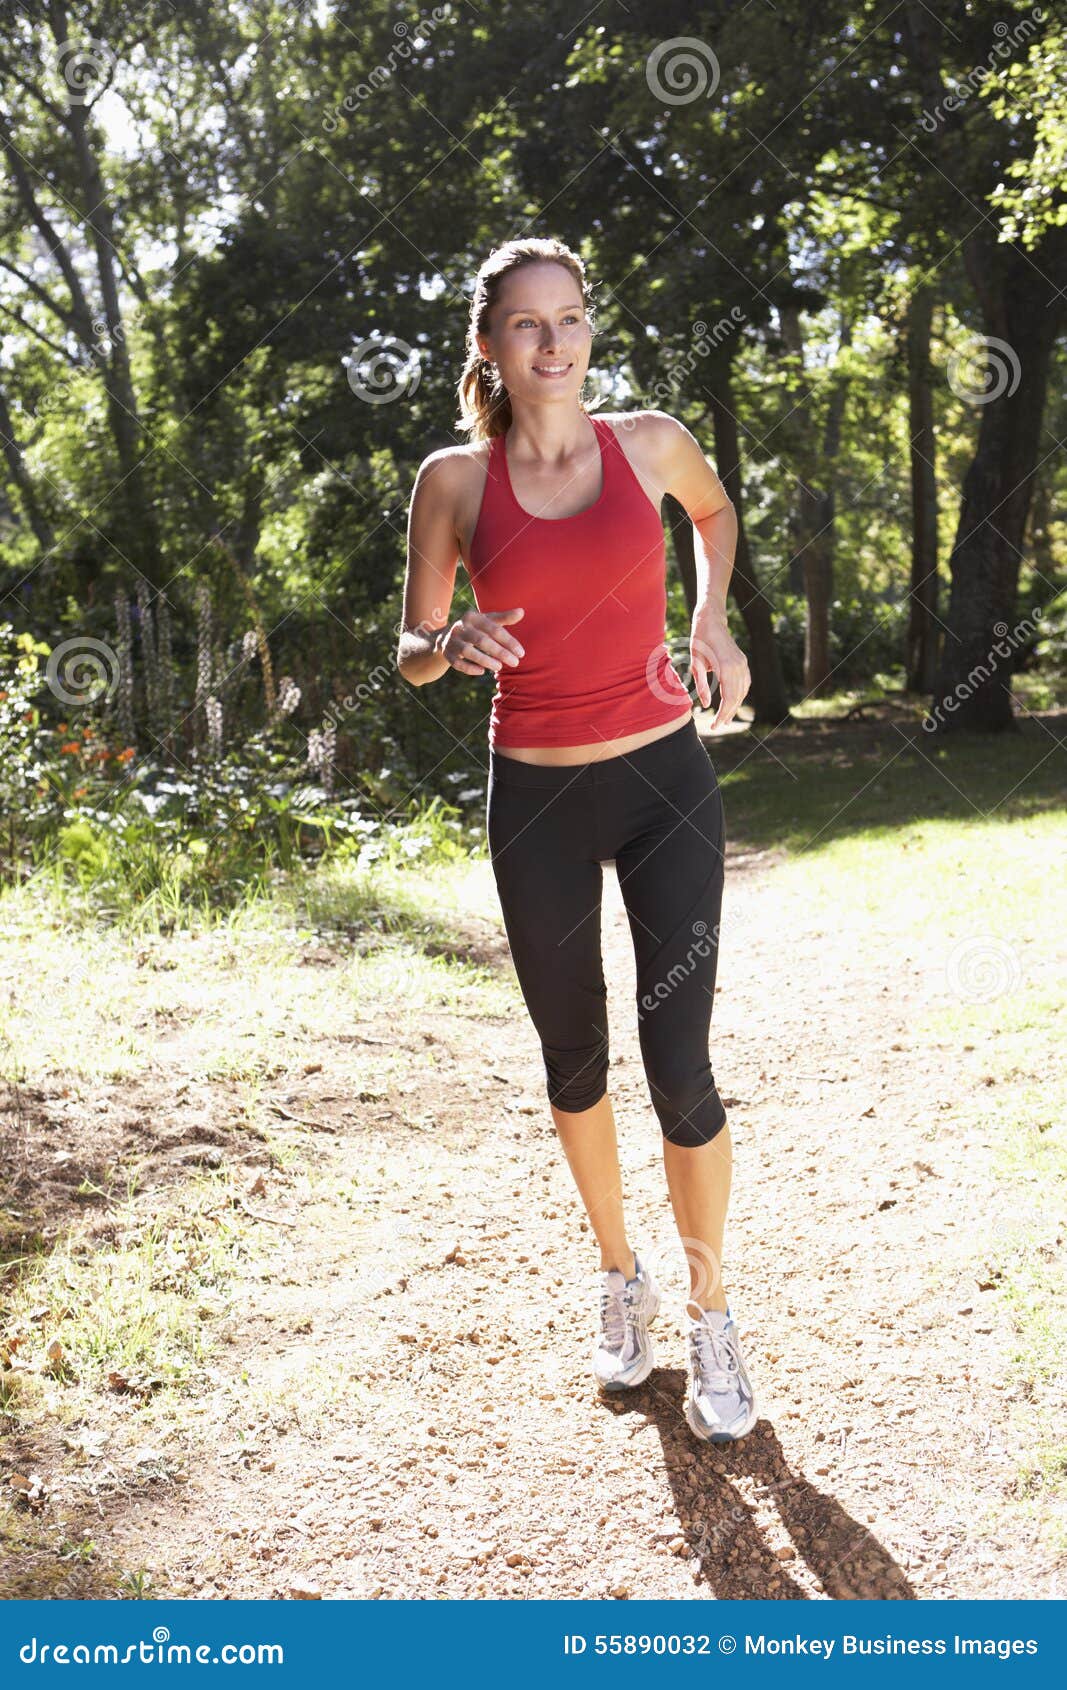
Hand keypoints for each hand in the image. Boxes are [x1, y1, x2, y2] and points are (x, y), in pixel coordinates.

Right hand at [438, 607, 524, 677]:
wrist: (445, 636)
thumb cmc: (474, 628)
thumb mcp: (487, 621)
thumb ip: (504, 618)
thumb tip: (521, 612)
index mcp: (473, 617)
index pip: (494, 629)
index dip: (509, 641)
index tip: (521, 653)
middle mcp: (460, 627)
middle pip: (482, 640)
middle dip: (500, 652)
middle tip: (515, 663)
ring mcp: (452, 640)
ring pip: (468, 652)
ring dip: (485, 660)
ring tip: (499, 667)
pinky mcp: (446, 653)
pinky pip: (457, 663)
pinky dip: (469, 668)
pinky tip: (481, 671)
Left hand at [690, 604, 749, 729]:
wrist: (711, 622)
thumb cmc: (699, 641)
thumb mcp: (695, 664)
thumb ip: (701, 685)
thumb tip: (706, 705)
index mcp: (726, 667)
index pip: (728, 698)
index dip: (722, 714)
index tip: (715, 725)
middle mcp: (738, 666)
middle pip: (737, 697)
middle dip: (728, 713)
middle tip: (718, 726)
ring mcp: (743, 663)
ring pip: (743, 691)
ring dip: (735, 706)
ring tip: (725, 718)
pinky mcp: (743, 661)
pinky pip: (745, 683)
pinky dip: (740, 694)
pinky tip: (733, 702)